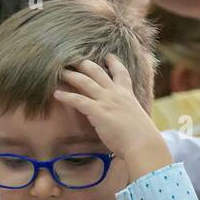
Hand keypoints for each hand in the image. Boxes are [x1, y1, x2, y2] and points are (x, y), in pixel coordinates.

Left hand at [53, 56, 172, 179]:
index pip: (121, 73)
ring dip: (71, 75)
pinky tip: (56, 94)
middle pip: (97, 72)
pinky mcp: (98, 111)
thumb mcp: (137, 120)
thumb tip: (124, 120)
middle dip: (84, 64)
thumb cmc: (142, 138)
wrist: (143, 144)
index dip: (114, 63)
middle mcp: (116, 94)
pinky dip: (66, 96)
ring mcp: (106, 101)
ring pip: (85, 81)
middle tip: (73, 59)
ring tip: (59, 72)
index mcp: (127, 95)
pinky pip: (78, 100)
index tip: (108, 56)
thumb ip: (128, 115)